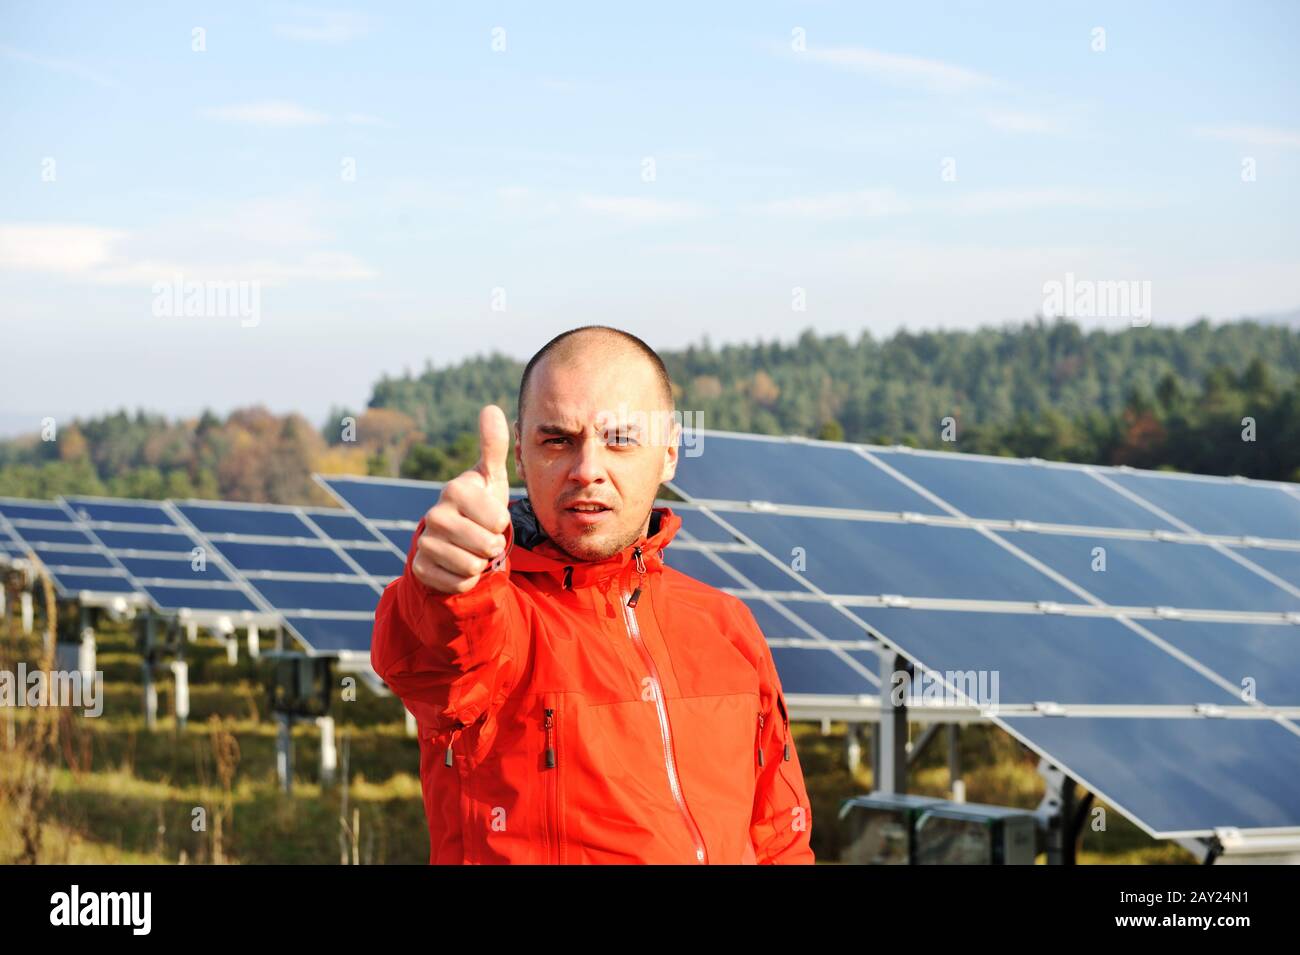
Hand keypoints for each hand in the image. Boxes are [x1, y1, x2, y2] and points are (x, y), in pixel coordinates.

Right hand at [411, 404, 511, 592]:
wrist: (453, 542)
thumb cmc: (478, 508)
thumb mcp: (490, 479)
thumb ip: (493, 446)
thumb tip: (490, 408)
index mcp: (454, 490)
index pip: (498, 519)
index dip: (501, 523)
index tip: (491, 517)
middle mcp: (435, 514)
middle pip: (486, 545)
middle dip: (492, 547)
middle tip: (483, 538)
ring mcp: (425, 542)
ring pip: (473, 567)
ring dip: (480, 564)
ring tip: (471, 551)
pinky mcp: (420, 568)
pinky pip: (459, 583)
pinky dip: (465, 580)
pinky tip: (458, 566)